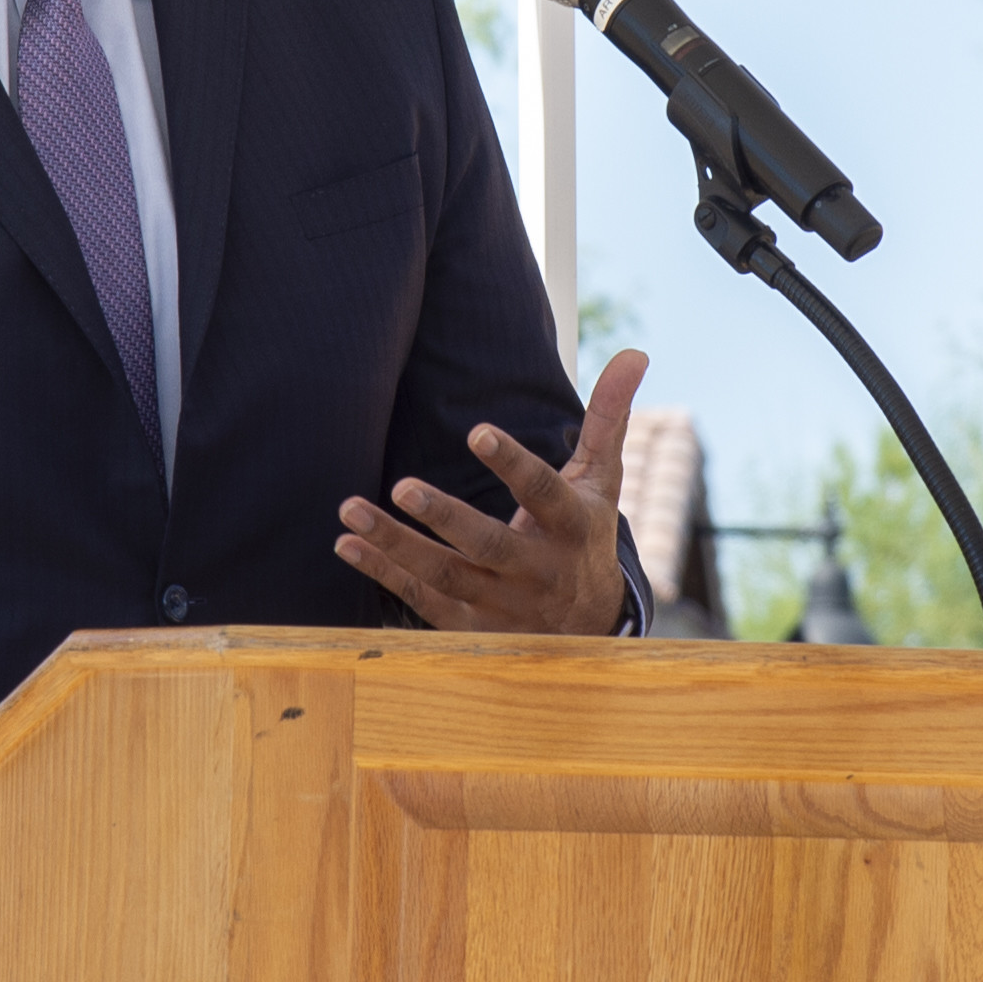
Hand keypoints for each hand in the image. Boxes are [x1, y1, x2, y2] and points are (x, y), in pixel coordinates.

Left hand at [334, 350, 647, 635]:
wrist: (589, 628)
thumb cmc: (584, 534)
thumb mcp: (602, 480)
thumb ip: (608, 418)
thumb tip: (634, 353)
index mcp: (572, 526)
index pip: (543, 492)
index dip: (511, 464)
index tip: (476, 432)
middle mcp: (538, 571)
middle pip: (489, 545)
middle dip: (446, 518)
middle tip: (402, 487)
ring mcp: (503, 605)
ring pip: (446, 576)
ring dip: (396, 545)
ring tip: (351, 511)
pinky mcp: (471, 627)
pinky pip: (422, 600)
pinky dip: (383, 574)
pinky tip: (348, 545)